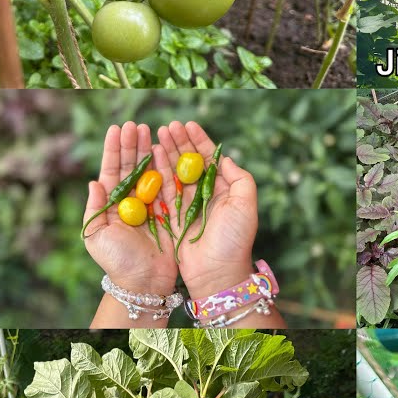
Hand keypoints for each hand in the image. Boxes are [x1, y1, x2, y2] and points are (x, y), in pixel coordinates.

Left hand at [83, 122, 176, 296]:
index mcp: (111, 204)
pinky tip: (163, 150)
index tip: (116, 129)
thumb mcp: (96, 235)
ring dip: (147, 150)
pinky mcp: (167, 211)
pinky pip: (166, 184)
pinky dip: (164, 166)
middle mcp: (129, 201)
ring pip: (148, 170)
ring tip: (148, 129)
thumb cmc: (117, 262)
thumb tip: (94, 182)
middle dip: (132, 144)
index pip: (111, 170)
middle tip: (135, 125)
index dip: (113, 150)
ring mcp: (149, 205)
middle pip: (130, 166)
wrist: (143, 283)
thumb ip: (93, 209)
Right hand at [158, 121, 257, 297]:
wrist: (217, 273)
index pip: (209, 158)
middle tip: (167, 125)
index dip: (198, 140)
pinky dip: (157, 173)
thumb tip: (225, 158)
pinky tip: (152, 156)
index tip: (188, 124)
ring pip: (174, 172)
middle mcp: (203, 194)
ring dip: (166, 152)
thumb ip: (240, 179)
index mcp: (222, 189)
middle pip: (188, 162)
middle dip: (179, 142)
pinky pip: (162, 190)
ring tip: (156, 134)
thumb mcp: (246, 206)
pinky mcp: (171, 216)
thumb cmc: (235, 241)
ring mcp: (186, 205)